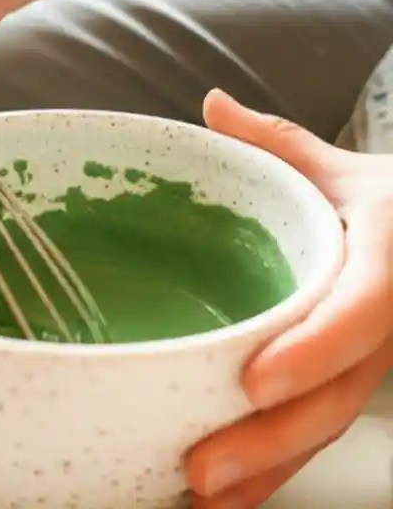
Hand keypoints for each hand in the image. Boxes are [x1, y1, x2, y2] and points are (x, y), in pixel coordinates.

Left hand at [187, 89, 392, 507]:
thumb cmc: (382, 208)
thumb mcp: (340, 170)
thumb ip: (278, 143)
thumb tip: (212, 105)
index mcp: (385, 260)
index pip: (361, 311)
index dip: (314, 350)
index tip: (255, 380)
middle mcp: (384, 322)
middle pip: (337, 394)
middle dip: (272, 440)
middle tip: (202, 468)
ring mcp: (369, 365)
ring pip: (326, 429)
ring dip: (265, 471)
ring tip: (199, 497)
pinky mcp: (350, 390)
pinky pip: (316, 438)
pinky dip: (273, 474)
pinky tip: (220, 501)